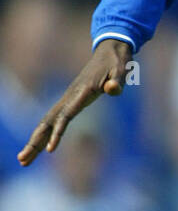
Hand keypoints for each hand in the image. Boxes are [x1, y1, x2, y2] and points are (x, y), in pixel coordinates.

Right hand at [17, 38, 132, 165]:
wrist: (110, 50)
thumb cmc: (117, 62)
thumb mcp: (122, 70)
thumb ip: (117, 81)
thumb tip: (112, 89)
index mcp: (82, 91)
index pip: (66, 115)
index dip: (58, 132)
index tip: (51, 149)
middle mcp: (70, 96)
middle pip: (48, 122)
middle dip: (35, 142)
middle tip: (23, 160)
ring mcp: (68, 98)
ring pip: (47, 122)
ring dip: (35, 141)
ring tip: (24, 160)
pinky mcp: (70, 100)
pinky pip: (54, 120)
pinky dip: (45, 134)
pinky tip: (39, 148)